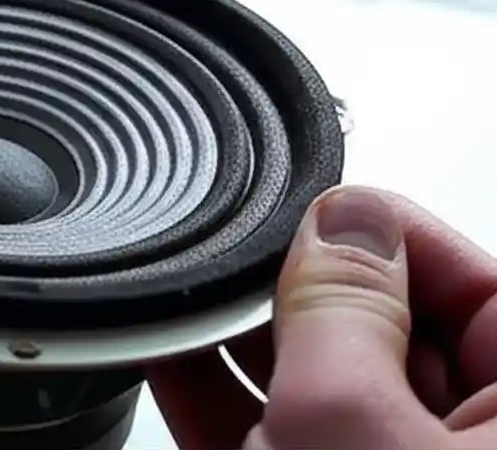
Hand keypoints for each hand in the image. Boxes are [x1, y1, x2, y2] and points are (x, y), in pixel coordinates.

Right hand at [148, 186, 495, 449]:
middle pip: (398, 336)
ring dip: (251, 345)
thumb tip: (341, 216)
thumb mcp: (347, 421)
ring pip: (329, 389)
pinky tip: (173, 359)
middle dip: (308, 296)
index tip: (314, 213)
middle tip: (242, 269)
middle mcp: (471, 449)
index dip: (391, 240)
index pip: (479, 290)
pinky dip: (223, 396)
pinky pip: (279, 436)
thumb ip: (342, 307)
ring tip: (191, 305)